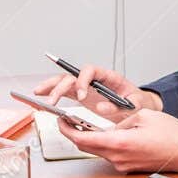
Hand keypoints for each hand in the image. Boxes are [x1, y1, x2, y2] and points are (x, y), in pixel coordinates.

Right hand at [32, 66, 159, 121]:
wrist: (139, 106)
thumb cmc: (138, 102)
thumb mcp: (134, 105)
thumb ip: (119, 106)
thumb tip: (101, 106)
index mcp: (109, 77)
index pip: (91, 71)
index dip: (83, 81)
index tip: (81, 95)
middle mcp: (94, 79)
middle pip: (73, 76)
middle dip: (60, 87)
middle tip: (53, 101)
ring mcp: (86, 86)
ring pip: (65, 81)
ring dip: (51, 86)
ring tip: (38, 94)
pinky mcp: (81, 94)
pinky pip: (64, 91)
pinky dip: (52, 92)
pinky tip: (41, 96)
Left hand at [59, 110, 177, 173]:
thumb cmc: (173, 135)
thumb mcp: (144, 116)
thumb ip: (121, 117)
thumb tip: (107, 118)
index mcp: (120, 143)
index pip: (83, 139)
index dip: (67, 130)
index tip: (60, 120)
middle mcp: (119, 158)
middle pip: (87, 147)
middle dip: (75, 133)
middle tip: (68, 120)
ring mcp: (123, 165)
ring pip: (97, 151)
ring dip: (89, 138)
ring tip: (85, 124)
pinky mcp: (128, 167)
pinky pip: (109, 154)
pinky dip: (103, 143)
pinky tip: (106, 134)